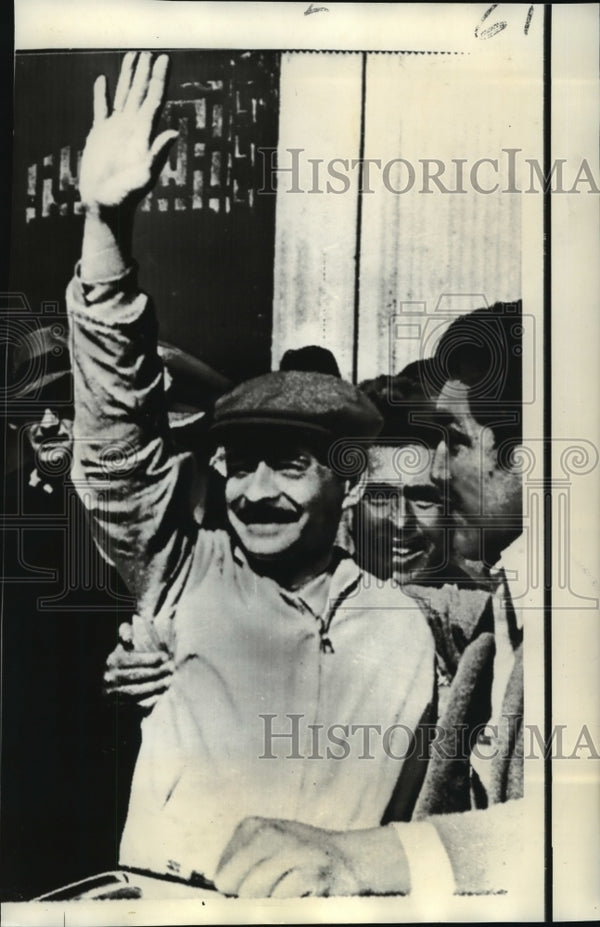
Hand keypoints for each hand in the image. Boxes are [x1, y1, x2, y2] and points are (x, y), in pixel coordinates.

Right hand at [79, 51, 178, 210]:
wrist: (105, 207)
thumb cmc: (125, 196)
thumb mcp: (144, 175)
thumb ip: (158, 153)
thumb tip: (174, 131)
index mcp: (143, 133)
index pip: (154, 99)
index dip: (159, 78)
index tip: (164, 59)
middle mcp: (132, 128)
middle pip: (141, 93)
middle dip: (146, 73)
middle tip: (151, 52)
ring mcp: (115, 130)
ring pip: (123, 95)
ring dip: (128, 77)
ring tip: (132, 56)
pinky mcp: (99, 135)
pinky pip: (101, 109)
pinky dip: (101, 94)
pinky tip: (103, 80)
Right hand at [103, 621, 173, 711]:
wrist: (112, 686)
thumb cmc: (123, 661)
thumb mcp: (122, 646)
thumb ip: (125, 633)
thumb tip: (129, 638)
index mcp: (113, 660)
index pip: (134, 659)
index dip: (151, 658)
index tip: (166, 656)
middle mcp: (109, 677)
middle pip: (137, 675)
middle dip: (157, 672)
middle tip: (171, 669)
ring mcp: (111, 693)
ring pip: (137, 691)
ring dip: (155, 686)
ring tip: (169, 682)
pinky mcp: (116, 707)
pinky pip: (135, 704)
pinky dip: (149, 700)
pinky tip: (161, 694)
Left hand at [214, 817, 365, 897]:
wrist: (351, 858)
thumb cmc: (300, 862)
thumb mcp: (266, 852)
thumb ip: (240, 870)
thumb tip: (218, 905)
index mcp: (251, 826)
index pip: (223, 878)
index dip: (240, 890)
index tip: (264, 880)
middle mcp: (269, 832)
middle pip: (239, 889)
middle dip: (256, 897)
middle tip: (281, 884)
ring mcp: (291, 850)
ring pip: (258, 897)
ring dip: (276, 902)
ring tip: (294, 886)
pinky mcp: (312, 871)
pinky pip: (283, 903)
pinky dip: (293, 905)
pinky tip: (308, 891)